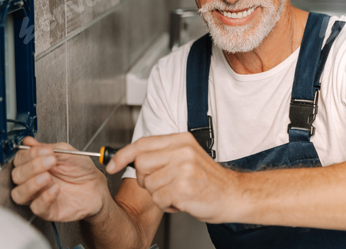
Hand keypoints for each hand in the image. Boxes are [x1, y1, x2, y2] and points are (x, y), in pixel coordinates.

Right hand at [11, 137, 110, 221]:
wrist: (96, 186)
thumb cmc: (81, 169)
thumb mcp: (67, 152)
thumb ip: (48, 148)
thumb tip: (28, 141)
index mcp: (35, 165)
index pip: (19, 160)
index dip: (29, 154)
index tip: (46, 150)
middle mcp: (33, 181)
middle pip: (16, 176)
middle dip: (32, 167)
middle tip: (50, 161)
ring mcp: (38, 196)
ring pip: (19, 194)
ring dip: (31, 184)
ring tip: (48, 177)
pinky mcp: (47, 211)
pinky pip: (37, 208)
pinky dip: (44, 198)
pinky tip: (55, 189)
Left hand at [106, 133, 241, 223]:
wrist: (234, 195)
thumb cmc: (209, 180)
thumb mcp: (187, 157)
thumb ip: (163, 153)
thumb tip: (132, 157)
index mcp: (181, 140)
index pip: (142, 143)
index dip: (123, 155)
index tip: (112, 165)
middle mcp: (182, 151)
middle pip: (141, 164)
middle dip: (147, 179)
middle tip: (164, 184)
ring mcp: (183, 169)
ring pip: (149, 184)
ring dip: (160, 194)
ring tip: (178, 192)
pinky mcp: (183, 188)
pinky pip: (159, 199)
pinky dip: (167, 205)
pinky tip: (182, 201)